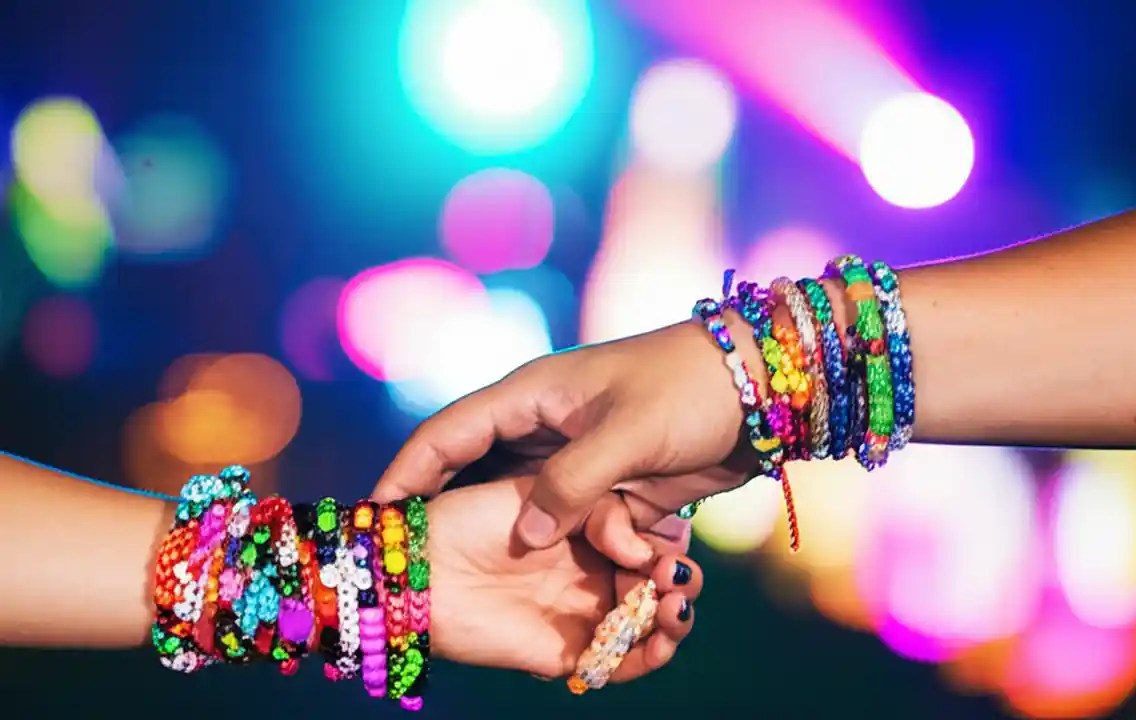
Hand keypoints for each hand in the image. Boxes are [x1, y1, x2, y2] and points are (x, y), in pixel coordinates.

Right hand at [373, 319, 759, 553]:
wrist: (759, 386)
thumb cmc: (689, 391)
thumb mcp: (628, 434)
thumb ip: (573, 483)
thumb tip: (528, 535)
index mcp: (532, 394)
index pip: (449, 432)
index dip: (407, 471)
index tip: (375, 515)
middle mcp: (543, 425)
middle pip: (476, 474)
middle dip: (453, 516)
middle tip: (420, 564)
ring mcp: (575, 455)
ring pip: (526, 506)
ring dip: (519, 539)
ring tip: (476, 579)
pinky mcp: (607, 481)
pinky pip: (569, 520)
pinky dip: (565, 544)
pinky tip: (549, 573)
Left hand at [427, 474, 703, 680]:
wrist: (426, 568)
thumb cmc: (475, 518)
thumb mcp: (546, 491)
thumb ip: (600, 512)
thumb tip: (641, 549)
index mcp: (593, 533)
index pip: (651, 544)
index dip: (670, 548)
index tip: (674, 545)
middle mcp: (595, 575)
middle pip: (659, 588)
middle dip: (680, 585)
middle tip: (676, 579)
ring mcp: (584, 615)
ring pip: (648, 628)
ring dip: (672, 622)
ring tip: (671, 608)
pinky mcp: (568, 653)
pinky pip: (617, 663)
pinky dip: (645, 658)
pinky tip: (656, 641)